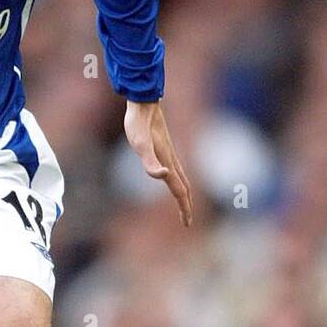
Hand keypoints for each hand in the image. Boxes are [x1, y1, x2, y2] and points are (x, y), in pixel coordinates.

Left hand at [124, 100, 193, 226]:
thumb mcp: (139, 144)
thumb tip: (163, 175)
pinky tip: (171, 178)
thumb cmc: (138, 124)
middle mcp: (171, 159)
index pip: (179, 190)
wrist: (143, 102)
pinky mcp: (164, 147)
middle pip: (183, 186)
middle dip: (186, 205)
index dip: (184, 207)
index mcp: (167, 162)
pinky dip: (177, 179)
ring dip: (183, 193)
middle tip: (187, 221)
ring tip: (183, 203)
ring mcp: (169, 153)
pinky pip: (175, 169)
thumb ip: (150, 162)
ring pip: (181, 177)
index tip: (187, 223)